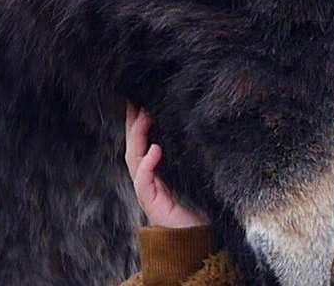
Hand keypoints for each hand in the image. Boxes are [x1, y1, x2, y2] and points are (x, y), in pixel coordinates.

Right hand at [125, 104, 207, 227]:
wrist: (199, 235)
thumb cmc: (200, 202)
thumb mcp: (196, 171)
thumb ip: (190, 153)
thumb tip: (196, 123)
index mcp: (156, 167)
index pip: (143, 139)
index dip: (139, 120)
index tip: (142, 98)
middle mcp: (147, 175)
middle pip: (133, 144)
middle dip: (133, 122)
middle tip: (136, 99)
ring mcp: (146, 188)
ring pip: (133, 157)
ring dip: (138, 136)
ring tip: (144, 116)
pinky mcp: (150, 201)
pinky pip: (142, 180)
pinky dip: (147, 164)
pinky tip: (154, 150)